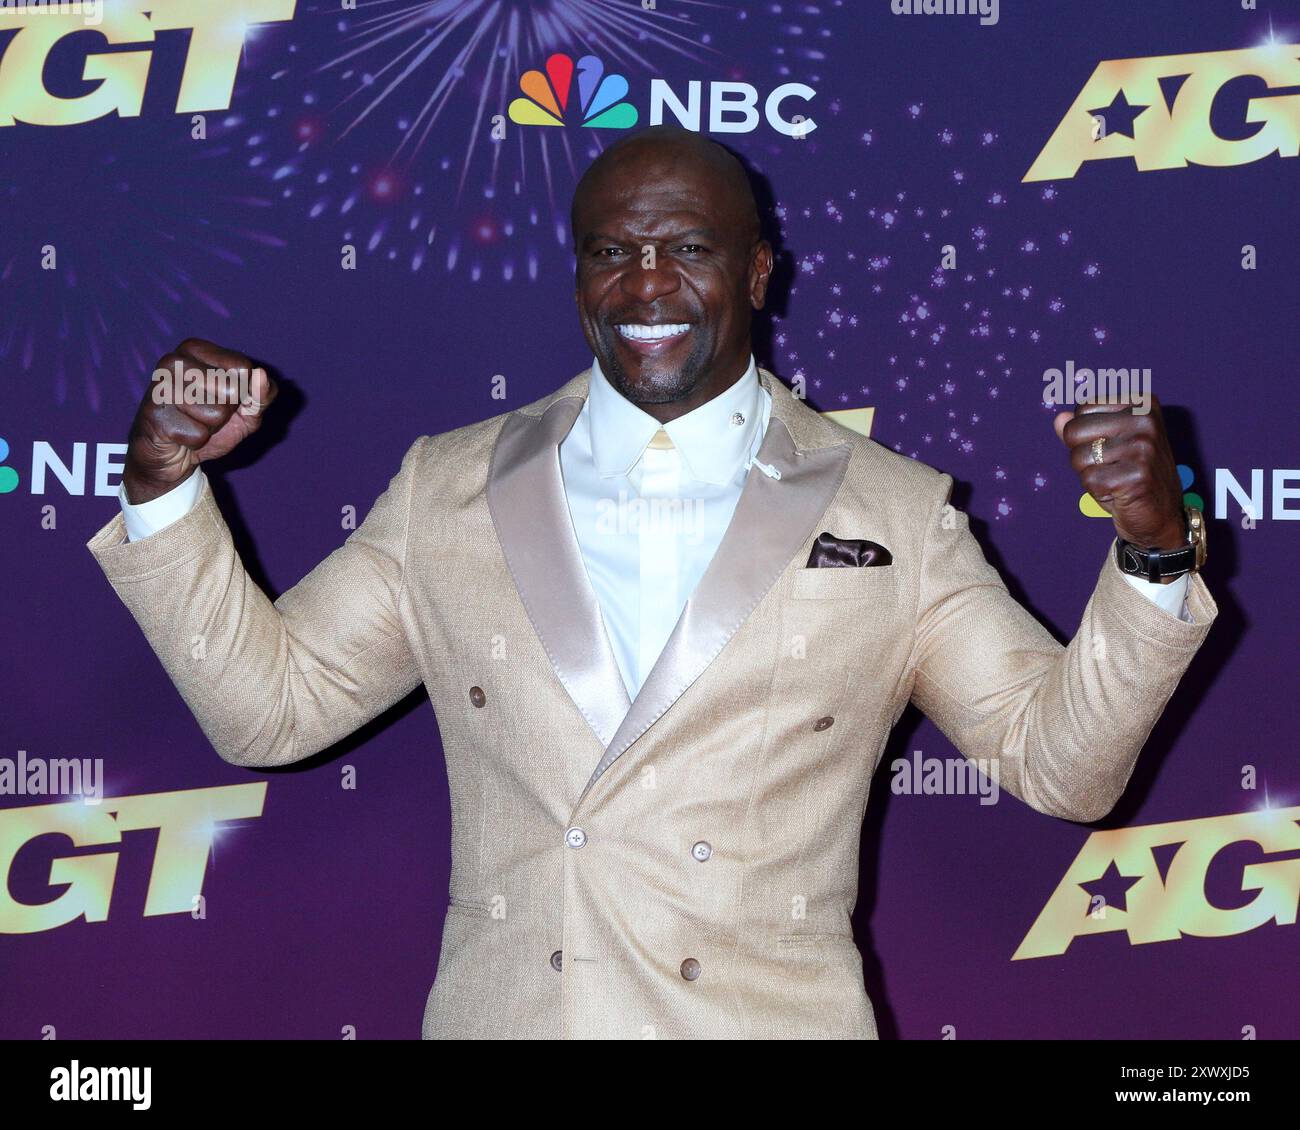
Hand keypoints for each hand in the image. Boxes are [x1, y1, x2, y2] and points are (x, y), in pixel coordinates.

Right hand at [123, 339, 276, 503]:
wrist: (172, 454)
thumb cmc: (209, 423)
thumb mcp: (246, 409)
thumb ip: (262, 393)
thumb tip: (261, 373)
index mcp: (194, 348)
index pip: (243, 368)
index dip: (242, 392)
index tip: (223, 397)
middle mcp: (173, 361)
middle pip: (231, 389)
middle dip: (227, 411)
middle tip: (205, 414)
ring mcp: (160, 386)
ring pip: (217, 413)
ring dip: (211, 427)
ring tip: (192, 423)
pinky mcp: (154, 415)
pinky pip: (198, 434)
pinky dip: (196, 441)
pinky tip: (178, 434)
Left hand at [1054, 395, 1186, 559]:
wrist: (1161, 516)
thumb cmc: (1131, 476)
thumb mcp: (1110, 445)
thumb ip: (1083, 429)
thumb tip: (1059, 418)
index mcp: (1142, 405)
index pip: (1083, 408)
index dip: (1085, 433)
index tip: (1111, 446)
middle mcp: (1146, 421)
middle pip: (1074, 430)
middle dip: (1082, 454)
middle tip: (1109, 467)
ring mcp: (1143, 448)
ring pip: (1077, 457)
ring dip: (1089, 474)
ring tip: (1114, 479)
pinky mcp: (1135, 476)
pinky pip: (1088, 479)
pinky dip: (1096, 491)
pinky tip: (1118, 492)